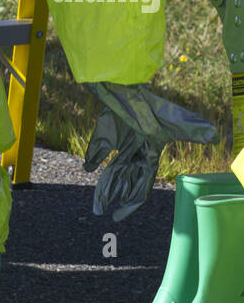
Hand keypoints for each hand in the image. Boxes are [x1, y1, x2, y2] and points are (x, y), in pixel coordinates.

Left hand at [84, 82, 217, 220]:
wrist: (128, 85)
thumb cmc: (152, 104)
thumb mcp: (173, 121)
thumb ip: (192, 131)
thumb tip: (215, 135)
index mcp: (150, 155)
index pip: (141, 185)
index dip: (131, 202)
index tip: (118, 217)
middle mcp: (135, 152)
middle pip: (123, 181)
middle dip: (113, 197)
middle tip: (99, 212)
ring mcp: (119, 142)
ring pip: (111, 169)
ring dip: (103, 185)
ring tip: (95, 204)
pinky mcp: (106, 131)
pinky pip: (98, 149)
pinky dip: (92, 158)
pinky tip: (87, 168)